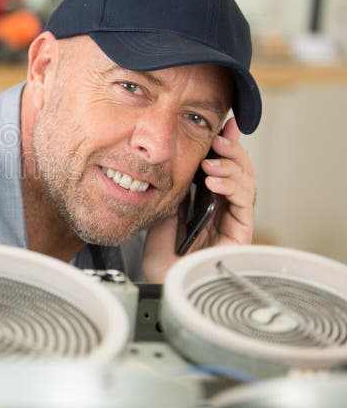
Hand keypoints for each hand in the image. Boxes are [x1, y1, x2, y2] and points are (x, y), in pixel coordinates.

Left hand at [142, 117, 254, 281]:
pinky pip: (244, 204)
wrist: (163, 283)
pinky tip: (215, 181)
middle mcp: (224, 209)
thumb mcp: (161, 211)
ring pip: (246, 182)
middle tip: (220, 136)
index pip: (221, 167)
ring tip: (211, 162)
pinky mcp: (240, 234)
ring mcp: (233, 221)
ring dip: (231, 166)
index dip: (224, 145)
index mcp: (206, 201)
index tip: (222, 125)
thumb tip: (176, 159)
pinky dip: (232, 187)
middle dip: (232, 150)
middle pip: (239, 171)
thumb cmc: (161, 256)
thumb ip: (174, 189)